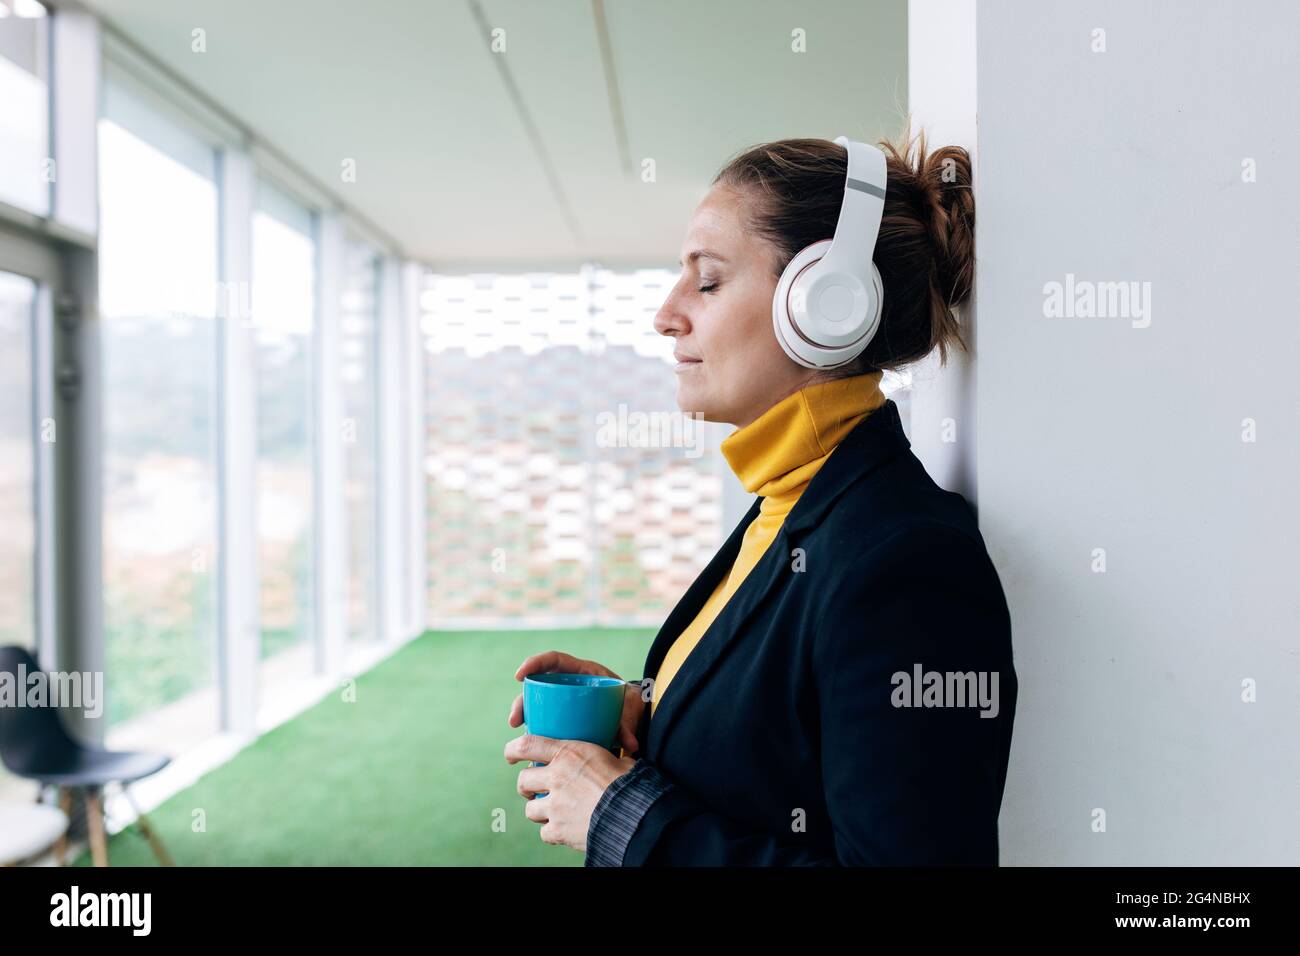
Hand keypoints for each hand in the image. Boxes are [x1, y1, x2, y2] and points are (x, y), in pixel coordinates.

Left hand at [505, 733, 635, 851]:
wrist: (633, 815)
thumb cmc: (631, 784)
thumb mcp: (617, 759)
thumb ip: (606, 758)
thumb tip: (621, 756)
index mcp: (568, 753)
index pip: (527, 745)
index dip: (513, 749)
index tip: (511, 755)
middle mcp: (556, 777)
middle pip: (523, 780)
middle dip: (526, 787)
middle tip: (535, 790)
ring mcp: (555, 805)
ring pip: (530, 809)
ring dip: (539, 811)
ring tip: (553, 812)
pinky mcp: (558, 829)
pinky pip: (544, 833)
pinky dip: (552, 832)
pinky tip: (564, 829)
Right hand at [507, 650, 646, 754]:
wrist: (631, 712)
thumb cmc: (627, 703)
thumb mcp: (627, 710)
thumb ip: (626, 725)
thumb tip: (631, 744)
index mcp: (583, 671)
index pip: (554, 660)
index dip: (535, 663)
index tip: (520, 675)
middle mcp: (568, 683)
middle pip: (538, 686)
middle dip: (522, 701)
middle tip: (515, 720)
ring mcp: (562, 700)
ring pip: (536, 704)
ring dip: (523, 716)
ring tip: (516, 735)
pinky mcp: (560, 716)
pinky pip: (543, 719)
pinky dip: (534, 731)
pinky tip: (526, 747)